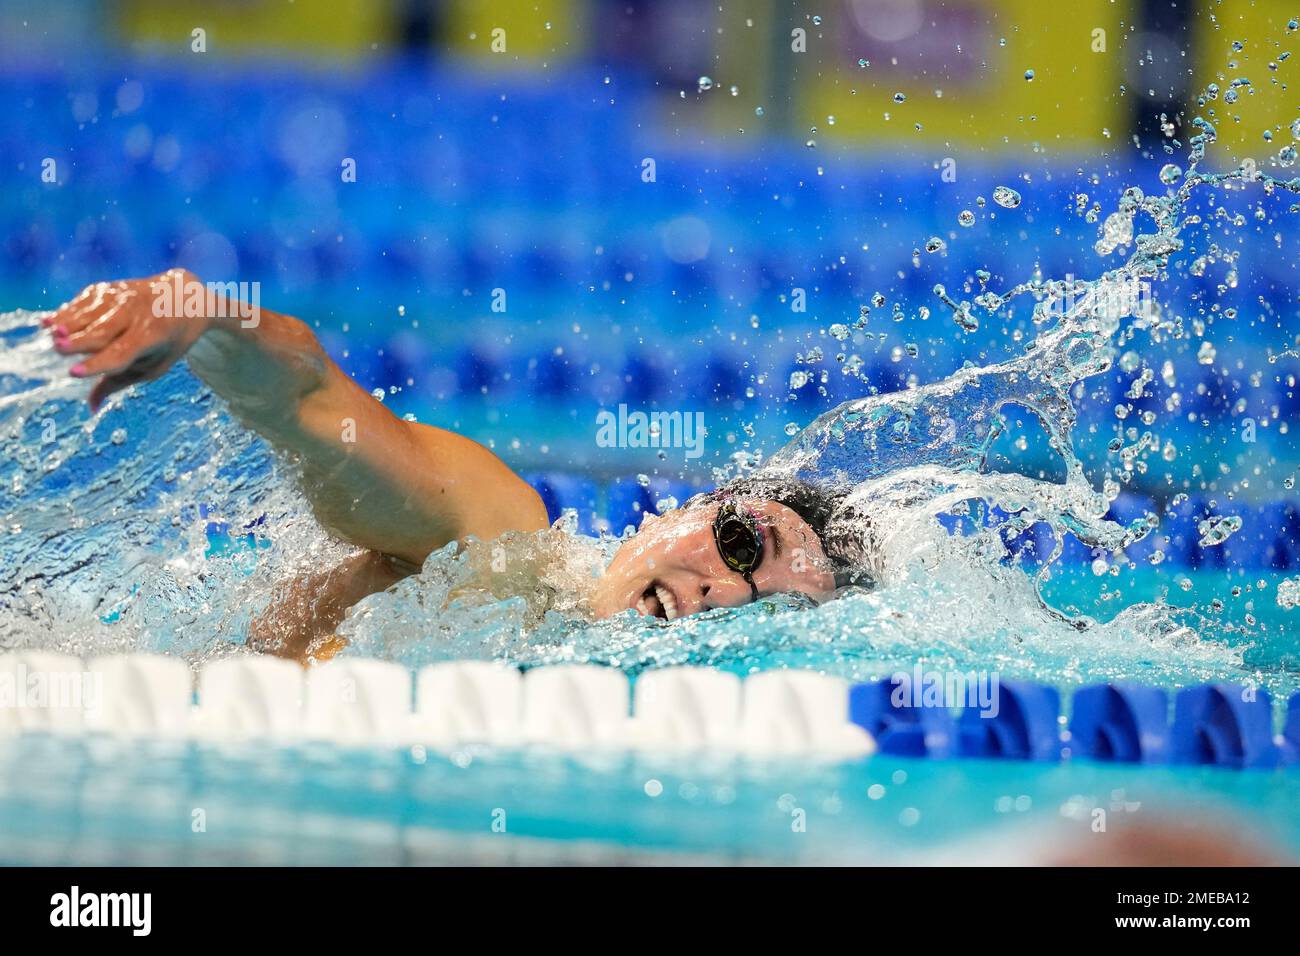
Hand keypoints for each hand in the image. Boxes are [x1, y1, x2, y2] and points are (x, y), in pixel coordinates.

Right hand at [47, 269, 211, 411]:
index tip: (73, 373)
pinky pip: (85, 300)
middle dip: (80, 340)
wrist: (183, 298)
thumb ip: (119, 382)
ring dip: (68, 322)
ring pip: (91, 312)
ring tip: (49, 331)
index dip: (98, 364)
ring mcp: (122, 297)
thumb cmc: (166, 342)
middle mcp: (137, 314)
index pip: (122, 353)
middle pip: (104, 330)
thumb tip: (91, 408)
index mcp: (153, 336)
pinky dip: (68, 311)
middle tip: (57, 348)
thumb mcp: (153, 366)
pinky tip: (50, 322)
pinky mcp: (109, 288)